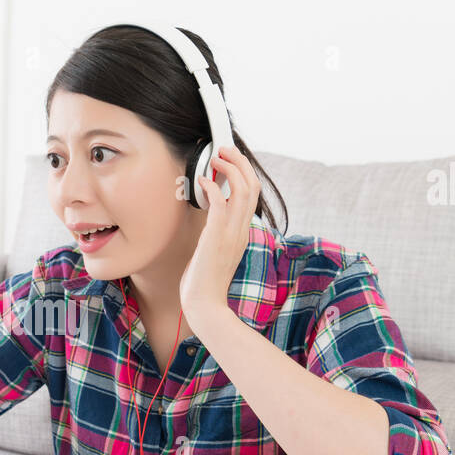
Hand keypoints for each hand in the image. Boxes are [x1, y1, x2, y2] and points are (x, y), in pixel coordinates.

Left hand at [179, 145, 265, 333]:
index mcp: (242, 232)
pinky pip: (221, 203)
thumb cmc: (204, 281)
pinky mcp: (217, 238)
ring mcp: (231, 233)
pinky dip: (213, 186)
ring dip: (229, 168)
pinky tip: (202, 180)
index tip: (228, 160)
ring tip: (214, 158)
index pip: (252, 194)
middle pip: (253, 185)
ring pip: (243, 189)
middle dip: (239, 162)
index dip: (243, 171)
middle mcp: (241, 229)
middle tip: (223, 150)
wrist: (204, 305)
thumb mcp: (214, 250)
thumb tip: (209, 213)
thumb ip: (217, 231)